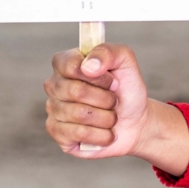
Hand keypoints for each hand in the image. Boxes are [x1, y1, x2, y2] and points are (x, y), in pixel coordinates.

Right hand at [43, 42, 188, 174]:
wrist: (135, 121)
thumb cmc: (126, 89)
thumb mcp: (125, 62)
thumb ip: (108, 52)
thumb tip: (88, 66)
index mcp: (65, 62)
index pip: (70, 65)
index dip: (98, 77)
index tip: (113, 81)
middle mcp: (54, 85)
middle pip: (76, 91)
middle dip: (106, 99)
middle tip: (114, 101)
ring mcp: (52, 109)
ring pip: (79, 114)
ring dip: (106, 118)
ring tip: (111, 117)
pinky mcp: (57, 133)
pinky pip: (78, 134)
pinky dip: (101, 135)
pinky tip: (106, 133)